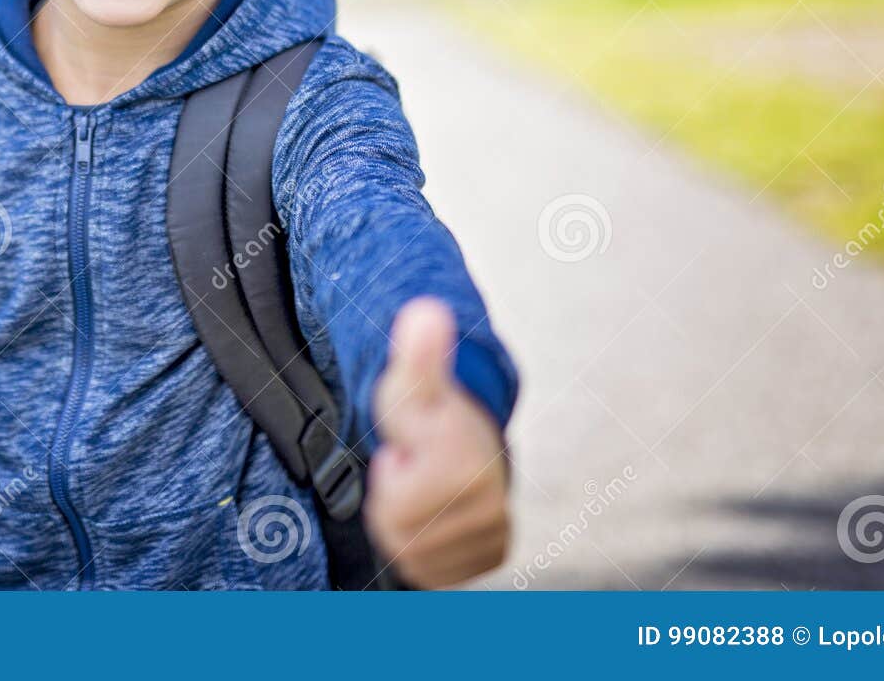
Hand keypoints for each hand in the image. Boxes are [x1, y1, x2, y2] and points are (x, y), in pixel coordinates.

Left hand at [363, 296, 510, 587]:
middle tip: (415, 466)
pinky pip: (431, 572)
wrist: (469, 431)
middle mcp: (491, 512)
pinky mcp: (492, 557)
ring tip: (424, 484)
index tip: (408, 449)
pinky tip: (433, 512)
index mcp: (470, 471)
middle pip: (401, 536)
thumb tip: (424, 311)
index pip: (391, 509)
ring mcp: (493, 537)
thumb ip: (418, 353)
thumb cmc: (428, 408)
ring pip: (413, 556)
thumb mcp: (412, 382)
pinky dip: (422, 544)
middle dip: (395, 498)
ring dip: (407, 519)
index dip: (389, 475)